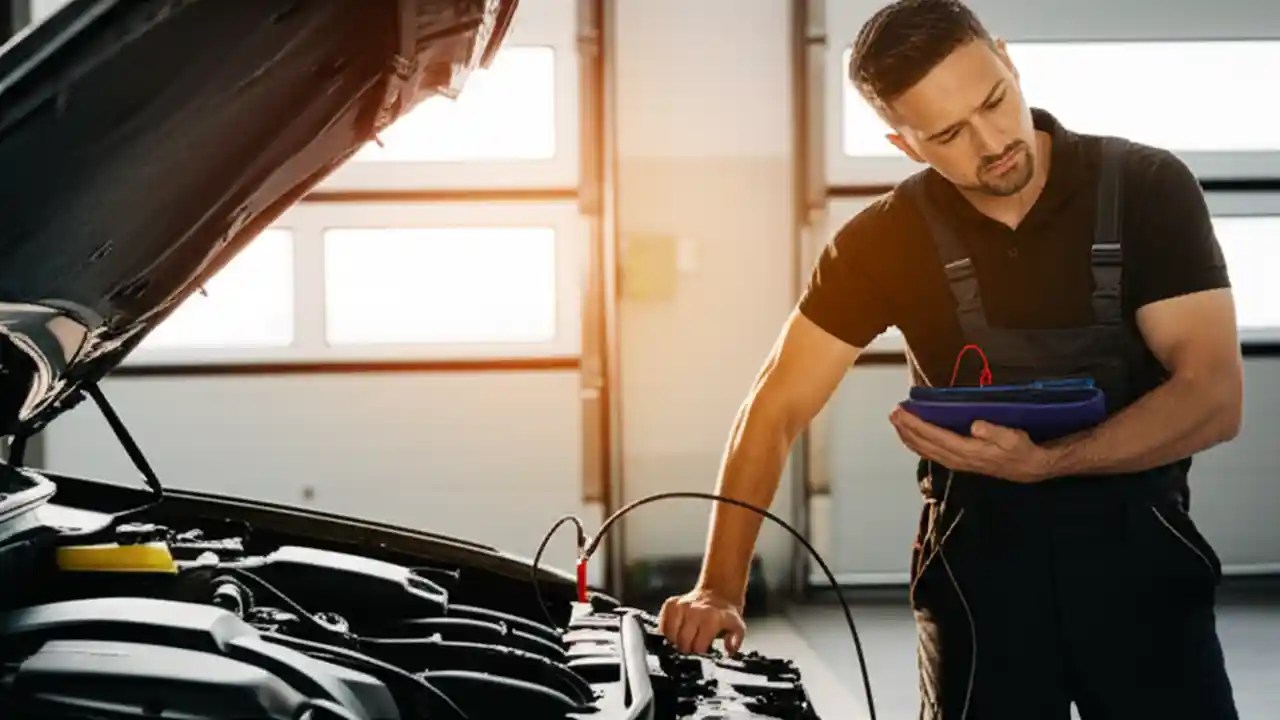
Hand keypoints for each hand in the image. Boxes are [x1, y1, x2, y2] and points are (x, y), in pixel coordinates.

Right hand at [658, 586, 746, 655]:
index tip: (702, 654)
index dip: (699, 654)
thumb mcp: (738, 627)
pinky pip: (662, 624)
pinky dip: (666, 632)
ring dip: (675, 642)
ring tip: (684, 643)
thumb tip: (729, 650)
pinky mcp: (671, 604)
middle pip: (682, 643)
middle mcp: (694, 611)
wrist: (717, 593)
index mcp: (711, 619)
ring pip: (670, 635)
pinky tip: (674, 634)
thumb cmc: (724, 614)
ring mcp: (681, 607)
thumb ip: (736, 640)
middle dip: (687, 650)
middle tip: (692, 650)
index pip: (698, 646)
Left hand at [889, 407, 1055, 482]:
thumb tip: (975, 426)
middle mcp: (957, 459)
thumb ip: (994, 432)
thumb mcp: (1013, 438)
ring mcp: (956, 462)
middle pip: (924, 444)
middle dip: (907, 429)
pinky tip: (912, 437)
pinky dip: (918, 444)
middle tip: (893, 413)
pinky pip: (931, 453)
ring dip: (909, 436)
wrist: (1029, 468)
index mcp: (967, 451)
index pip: (934, 436)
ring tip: (897, 422)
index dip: (915, 424)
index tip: (902, 412)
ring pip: (925, 450)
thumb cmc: (1020, 449)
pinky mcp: (958, 462)